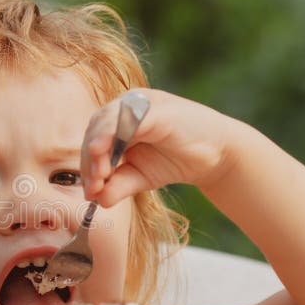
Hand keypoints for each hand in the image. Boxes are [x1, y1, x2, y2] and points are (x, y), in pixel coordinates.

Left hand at [81, 89, 244, 205]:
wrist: (216, 156)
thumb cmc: (175, 160)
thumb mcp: (140, 177)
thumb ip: (118, 185)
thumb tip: (97, 200)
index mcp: (118, 120)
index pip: (93, 139)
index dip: (88, 165)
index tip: (90, 192)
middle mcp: (126, 106)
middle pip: (95, 130)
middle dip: (90, 161)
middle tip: (93, 188)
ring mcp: (141, 104)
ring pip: (106, 121)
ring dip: (97, 150)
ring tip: (99, 177)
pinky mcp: (156, 108)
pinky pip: (128, 118)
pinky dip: (112, 133)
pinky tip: (103, 152)